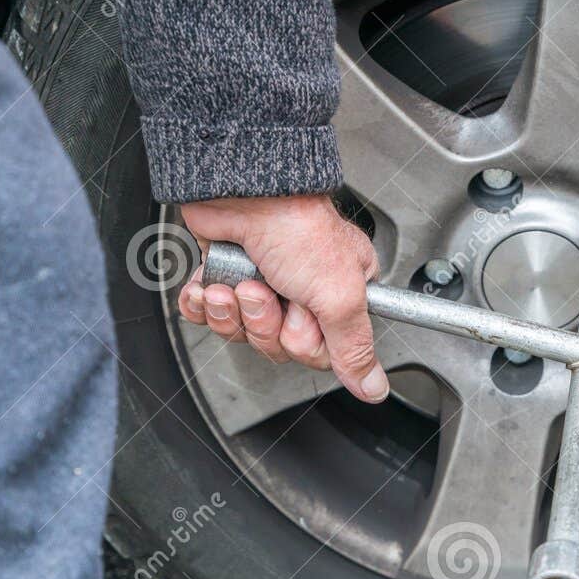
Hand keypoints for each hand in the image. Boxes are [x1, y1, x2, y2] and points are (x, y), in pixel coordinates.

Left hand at [178, 194, 387, 402]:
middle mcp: (303, 291)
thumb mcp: (339, 296)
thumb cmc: (294, 225)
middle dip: (265, 321)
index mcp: (341, 293)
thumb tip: (373, 388)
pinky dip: (205, 303)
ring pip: (243, 333)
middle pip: (280, 346)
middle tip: (268, 290)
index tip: (303, 315)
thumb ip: (355, 347)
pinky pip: (210, 315)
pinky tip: (213, 285)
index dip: (305, 340)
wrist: (240, 190)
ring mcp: (262, 284)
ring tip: (240, 281)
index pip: (322, 351)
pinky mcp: (226, 276)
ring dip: (235, 311)